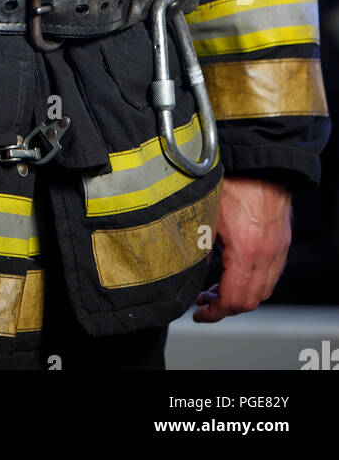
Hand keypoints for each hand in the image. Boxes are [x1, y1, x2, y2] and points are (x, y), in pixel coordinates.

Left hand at [193, 175, 291, 322]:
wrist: (259, 158)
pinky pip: (271, 273)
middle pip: (250, 300)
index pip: (233, 299)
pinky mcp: (282, 240)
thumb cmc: (231, 180)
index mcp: (245, 251)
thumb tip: (189, 269)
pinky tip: (235, 271)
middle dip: (225, 307)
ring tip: (216, 288)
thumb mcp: (203, 214)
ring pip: (263, 289)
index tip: (199, 313)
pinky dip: (254, 281)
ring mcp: (278, 248)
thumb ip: (197, 247)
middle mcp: (267, 254)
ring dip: (240, 295)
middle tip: (203, 301)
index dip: (214, 312)